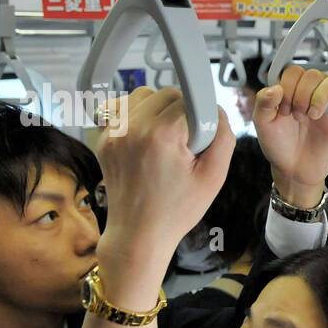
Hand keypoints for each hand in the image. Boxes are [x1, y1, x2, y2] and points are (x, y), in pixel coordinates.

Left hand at [94, 87, 233, 304]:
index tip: (199, 142)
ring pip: (144, 95)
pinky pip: (124, 109)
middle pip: (166, 94)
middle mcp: (132, 128)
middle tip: (185, 145)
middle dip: (181, 112)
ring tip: (166, 139)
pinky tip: (147, 139)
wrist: (138, 234)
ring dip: (159, 109)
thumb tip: (217, 111)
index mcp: (160, 135)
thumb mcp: (214, 177)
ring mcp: (114, 132)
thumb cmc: (177, 210)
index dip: (201, 118)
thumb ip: (223, 137)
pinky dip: (138, 116)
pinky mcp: (105, 138)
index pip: (188, 100)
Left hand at [254, 65, 327, 207]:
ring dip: (319, 96)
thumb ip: (263, 103)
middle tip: (297, 116)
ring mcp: (326, 101)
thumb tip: (275, 88)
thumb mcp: (263, 124)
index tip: (284, 110)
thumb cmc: (279, 146)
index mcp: (289, 90)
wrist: (295, 169)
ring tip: (312, 116)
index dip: (288, 87)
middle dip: (302, 95)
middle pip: (312, 74)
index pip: (293, 72)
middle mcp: (308, 92)